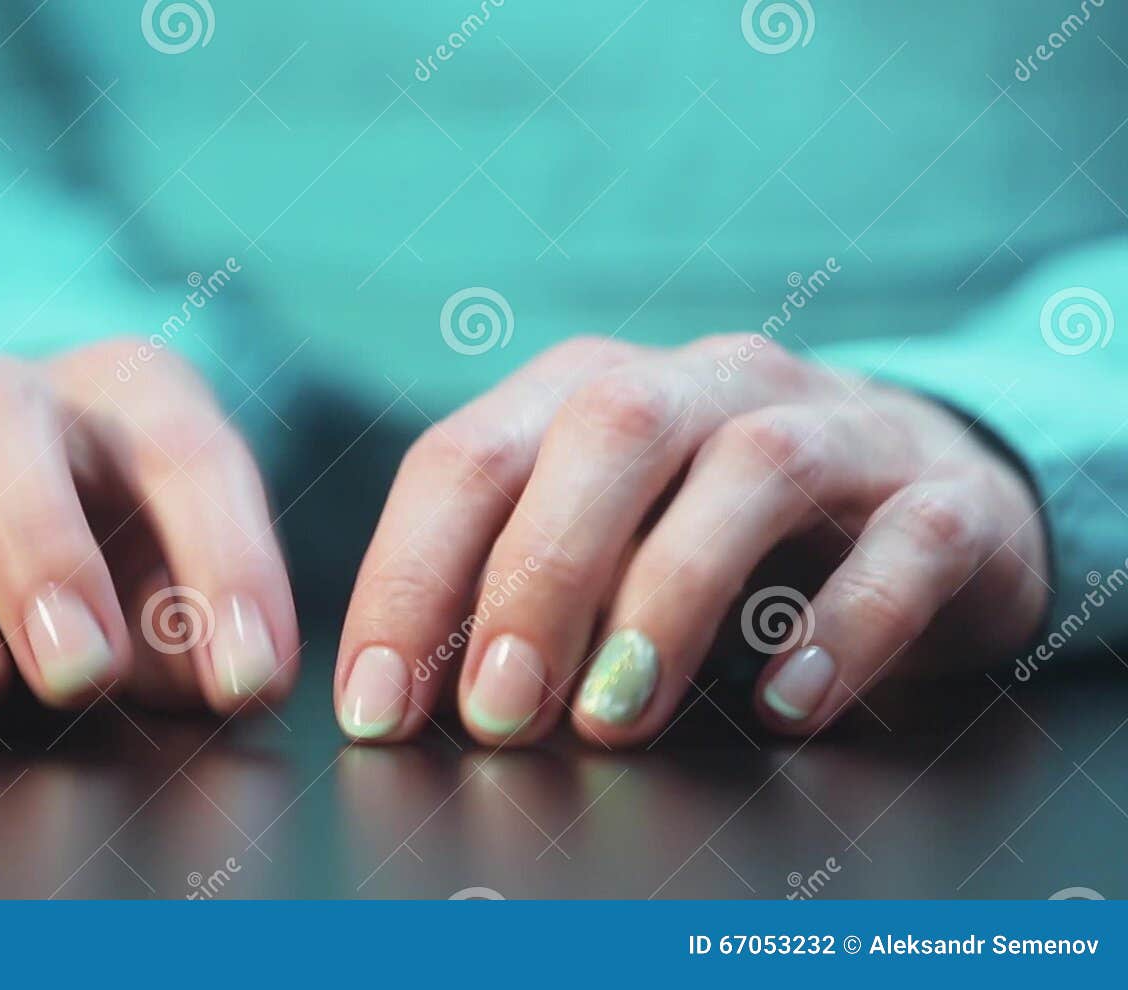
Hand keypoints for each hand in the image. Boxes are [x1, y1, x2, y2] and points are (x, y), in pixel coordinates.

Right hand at [0, 342, 298, 718]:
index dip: (226, 562)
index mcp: (124, 401)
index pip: (185, 451)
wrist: (20, 535)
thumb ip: (206, 628)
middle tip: (78, 670)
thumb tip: (230, 682)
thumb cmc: (130, 570)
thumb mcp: (185, 592)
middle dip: (35, 544)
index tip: (247, 682)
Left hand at [334, 335, 1048, 746]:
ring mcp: (836, 428)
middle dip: (536, 580)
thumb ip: (509, 595)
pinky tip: (787, 706)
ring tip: (619, 717)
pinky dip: (843, 629)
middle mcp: (706, 385)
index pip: (468, 457)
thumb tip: (407, 703)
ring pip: (751, 471)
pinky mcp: (943, 498)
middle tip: (499, 715)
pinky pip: (905, 545)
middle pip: (605, 436)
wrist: (921, 501)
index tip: (377, 706)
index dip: (408, 579)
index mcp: (590, 390)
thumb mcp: (600, 548)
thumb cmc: (717, 538)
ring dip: (668, 600)